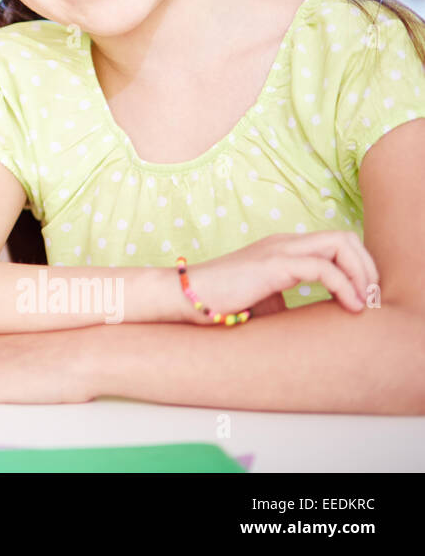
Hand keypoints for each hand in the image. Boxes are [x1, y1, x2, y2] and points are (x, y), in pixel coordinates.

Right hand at [176, 230, 377, 323]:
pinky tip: (348, 305)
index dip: (357, 266)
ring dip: (362, 273)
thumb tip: (319, 318)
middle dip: (367, 267)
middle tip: (370, 297)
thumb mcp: (265, 300)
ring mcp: (278, 250)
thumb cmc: (220, 301)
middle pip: (345, 238)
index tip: (363, 296)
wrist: (186, 297)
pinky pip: (324, 268)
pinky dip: (345, 286)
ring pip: (341, 244)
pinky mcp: (273, 265)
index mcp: (282, 247)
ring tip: (363, 302)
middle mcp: (284, 242)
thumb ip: (291, 300)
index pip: (335, 243)